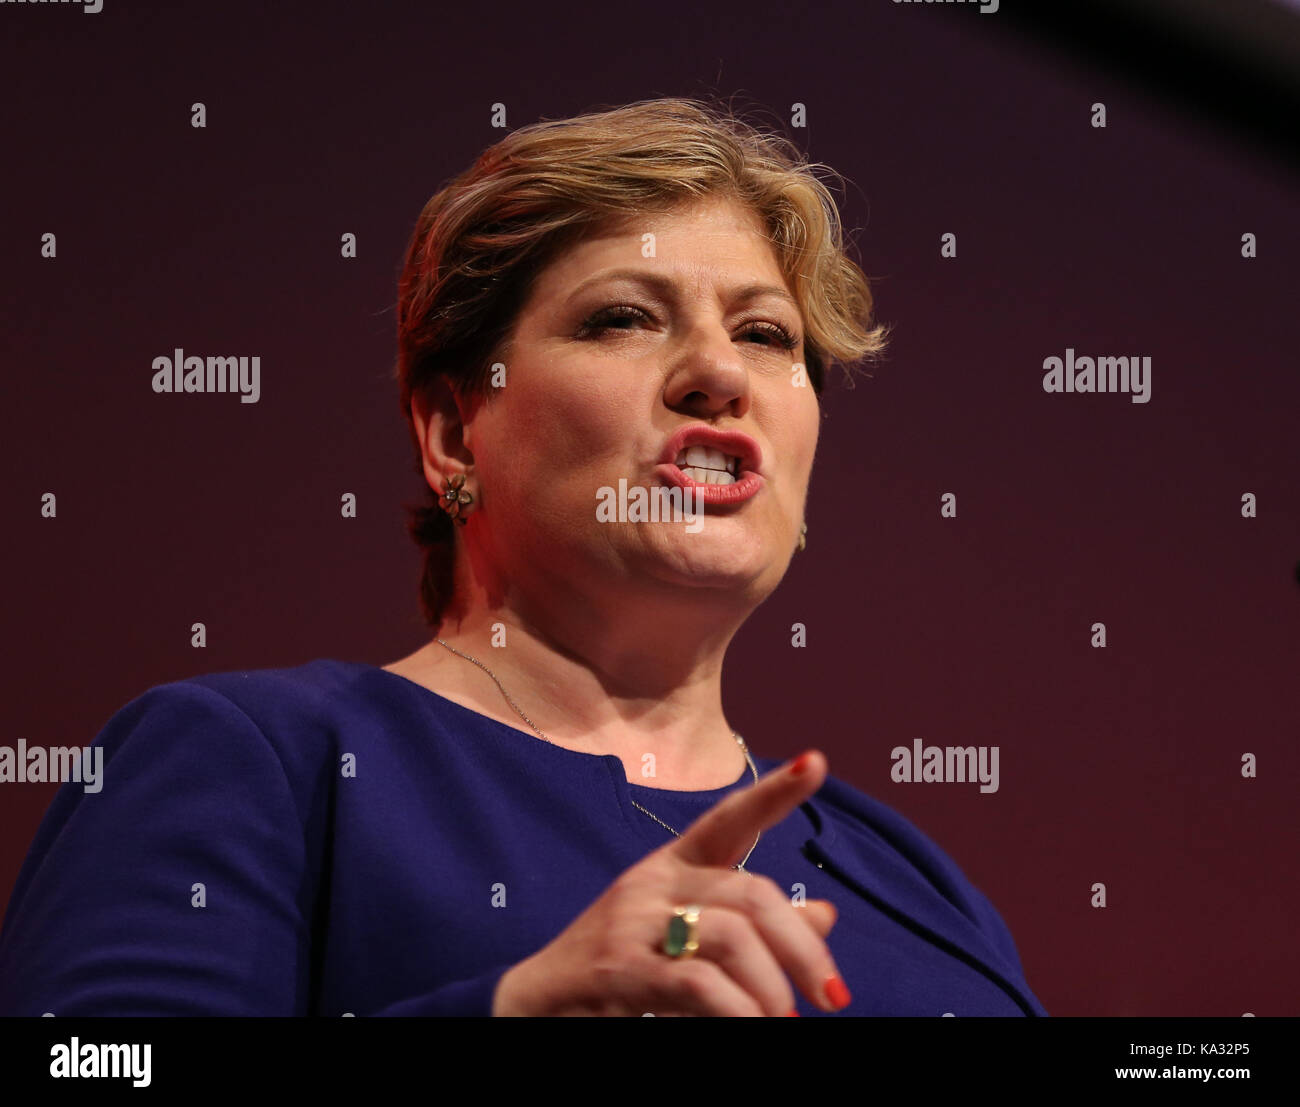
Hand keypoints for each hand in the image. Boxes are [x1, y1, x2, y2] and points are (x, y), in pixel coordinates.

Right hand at [492, 749, 847, 1015]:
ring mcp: (633, 922)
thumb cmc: (623, 969)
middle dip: (801, 948)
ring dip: (771, 988)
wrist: (536, 1006)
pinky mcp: (618, 970)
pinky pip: (698, 985)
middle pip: (751, 894)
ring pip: (731, 937)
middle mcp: (654, 882)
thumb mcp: (690, 939)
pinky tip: (753, 1028)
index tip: (817, 763)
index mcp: (674, 865)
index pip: (728, 820)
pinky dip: (739, 1013)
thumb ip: (756, 928)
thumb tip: (827, 915)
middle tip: (832, 998)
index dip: (774, 793)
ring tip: (785, 1022)